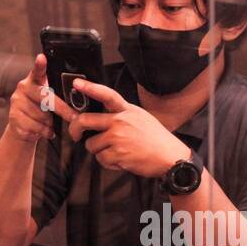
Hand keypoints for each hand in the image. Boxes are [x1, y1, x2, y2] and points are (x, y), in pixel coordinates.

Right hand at [5, 54, 76, 142]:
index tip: (42, 58)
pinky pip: (36, 126)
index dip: (40, 65)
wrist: (22, 128)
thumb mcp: (48, 100)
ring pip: (42, 115)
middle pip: (45, 97)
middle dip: (62, 109)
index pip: (37, 71)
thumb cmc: (40, 111)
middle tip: (73, 117)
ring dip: (51, 123)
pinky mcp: (14, 118)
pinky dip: (44, 131)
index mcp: (33, 81)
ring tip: (49, 124)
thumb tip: (77, 101)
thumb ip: (56, 95)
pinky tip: (42, 130)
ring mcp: (17, 103)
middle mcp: (23, 89)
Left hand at [66, 78, 190, 178]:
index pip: (106, 94)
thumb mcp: (140, 117)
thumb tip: (98, 119)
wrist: (171, 158)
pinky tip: (121, 160)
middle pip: (85, 120)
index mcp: (127, 110)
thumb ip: (120, 115)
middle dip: (75, 129)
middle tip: (76, 135)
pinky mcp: (118, 153)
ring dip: (99, 151)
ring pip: (91, 144)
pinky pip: (101, 159)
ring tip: (115, 151)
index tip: (76, 83)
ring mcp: (118, 137)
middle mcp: (121, 121)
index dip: (90, 87)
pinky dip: (108, 162)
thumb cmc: (156, 139)